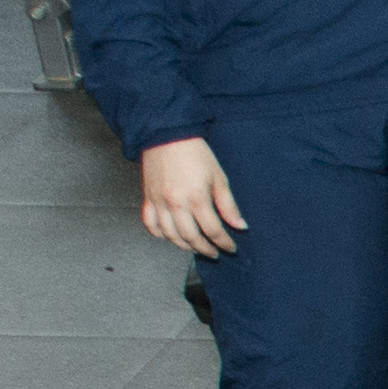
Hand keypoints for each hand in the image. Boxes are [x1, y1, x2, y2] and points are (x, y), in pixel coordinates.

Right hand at [136, 138, 242, 256]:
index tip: (230, 247)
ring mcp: (159, 202)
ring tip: (196, 247)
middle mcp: (175, 203)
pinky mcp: (147, 197)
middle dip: (205, 249)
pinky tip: (170, 236)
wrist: (166, 135)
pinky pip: (150, 223)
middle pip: (191, 237)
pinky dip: (159, 234)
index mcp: (196, 197)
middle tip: (214, 253)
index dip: (224, 242)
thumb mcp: (218, 177)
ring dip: (184, 245)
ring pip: (169, 235)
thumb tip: (240, 226)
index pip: (213, 230)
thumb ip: (228, 205)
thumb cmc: (195, 153)